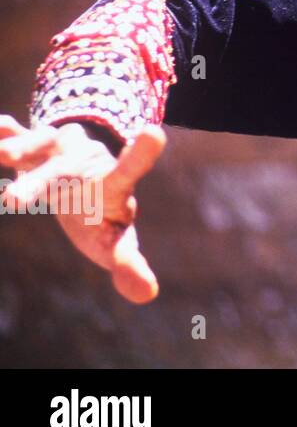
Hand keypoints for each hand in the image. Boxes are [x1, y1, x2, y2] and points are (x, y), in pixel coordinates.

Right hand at [0, 114, 166, 302]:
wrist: (82, 184)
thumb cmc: (99, 218)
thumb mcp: (113, 242)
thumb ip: (129, 264)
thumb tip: (148, 294)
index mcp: (112, 185)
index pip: (127, 174)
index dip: (139, 157)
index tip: (153, 134)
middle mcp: (85, 162)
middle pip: (63, 172)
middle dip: (38, 184)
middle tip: (12, 203)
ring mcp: (57, 151)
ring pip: (38, 145)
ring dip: (20, 148)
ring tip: (3, 155)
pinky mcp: (32, 146)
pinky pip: (16, 133)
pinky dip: (6, 131)